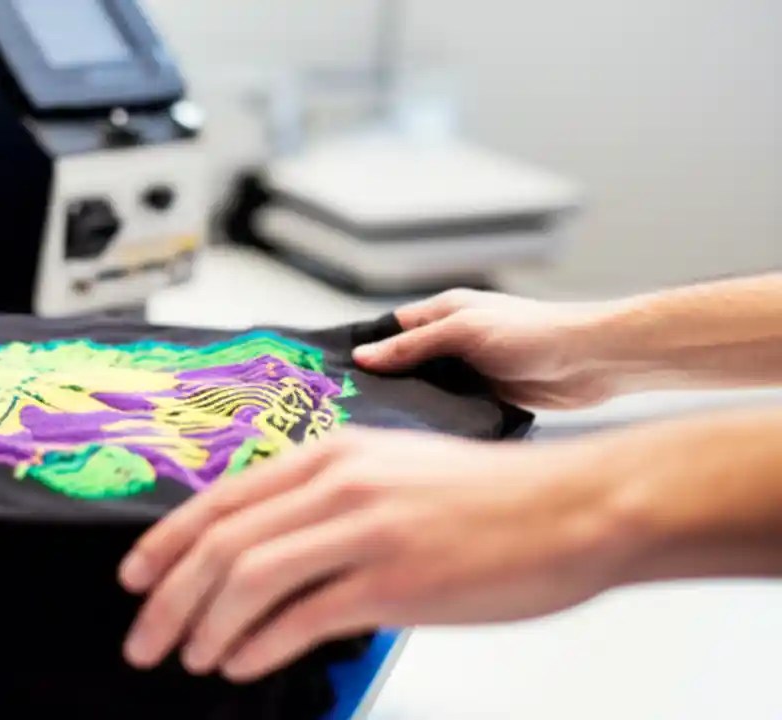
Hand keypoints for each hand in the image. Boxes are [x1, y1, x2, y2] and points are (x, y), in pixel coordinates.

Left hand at [117, 428, 634, 682]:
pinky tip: (241, 663)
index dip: (164, 543)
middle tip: (144, 637)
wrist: (572, 507)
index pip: (219, 499)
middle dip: (168, 598)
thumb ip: (326, 496)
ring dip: (205, 627)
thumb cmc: (489, 495)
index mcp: (330, 454)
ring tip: (191, 656)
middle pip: (220, 544)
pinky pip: (300, 619)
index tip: (135, 578)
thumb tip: (267, 542)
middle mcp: (337, 484)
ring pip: (247, 580)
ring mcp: (364, 531)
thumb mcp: (392, 469)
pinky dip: (257, 646)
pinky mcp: (394, 581)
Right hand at [353, 289, 620, 408]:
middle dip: (382, 386)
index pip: (389, 330)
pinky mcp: (487, 398)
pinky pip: (450, 411)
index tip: (332, 379)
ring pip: (426, 391)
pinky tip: (418, 443)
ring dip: (411, 407)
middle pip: (404, 364)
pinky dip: (437, 423)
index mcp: (443, 312)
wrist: (594, 361)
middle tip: (347, 415)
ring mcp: (469, 371)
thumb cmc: (533, 332)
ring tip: (377, 434)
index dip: (363, 350)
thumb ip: (413, 345)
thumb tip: (362, 357)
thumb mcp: (463, 332)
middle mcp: (452, 340)